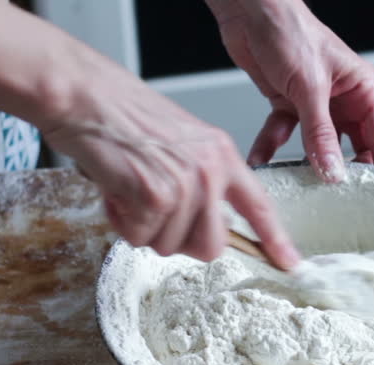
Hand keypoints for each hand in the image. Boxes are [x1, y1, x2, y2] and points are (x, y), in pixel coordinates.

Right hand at [42, 64, 299, 267]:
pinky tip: (115, 192)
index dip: (274, 239)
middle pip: (211, 245)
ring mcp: (185, 185)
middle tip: (154, 214)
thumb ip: (201, 180)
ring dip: (143, 228)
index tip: (288, 261)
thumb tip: (204, 223)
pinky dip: (122, 223)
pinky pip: (140, 238)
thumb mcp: (183, 141)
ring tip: (129, 191)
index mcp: (222, 155)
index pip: (259, 205)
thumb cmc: (123, 116)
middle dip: (178, 241)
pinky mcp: (155, 197)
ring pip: (170, 245)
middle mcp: (210, 171)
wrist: (85, 96)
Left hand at [206, 0, 373, 181]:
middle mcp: (343, 99)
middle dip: (346, 172)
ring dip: (307, 164)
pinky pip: (284, 135)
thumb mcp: (309, 88)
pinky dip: (272, 147)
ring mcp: (315, 104)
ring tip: (303, 188)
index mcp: (363, 90)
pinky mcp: (288, 105)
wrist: (249, 11)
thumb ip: (321, 134)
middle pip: (353, 147)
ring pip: (318, 145)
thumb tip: (333, 172)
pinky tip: (262, 161)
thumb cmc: (289, 31)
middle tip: (343, 201)